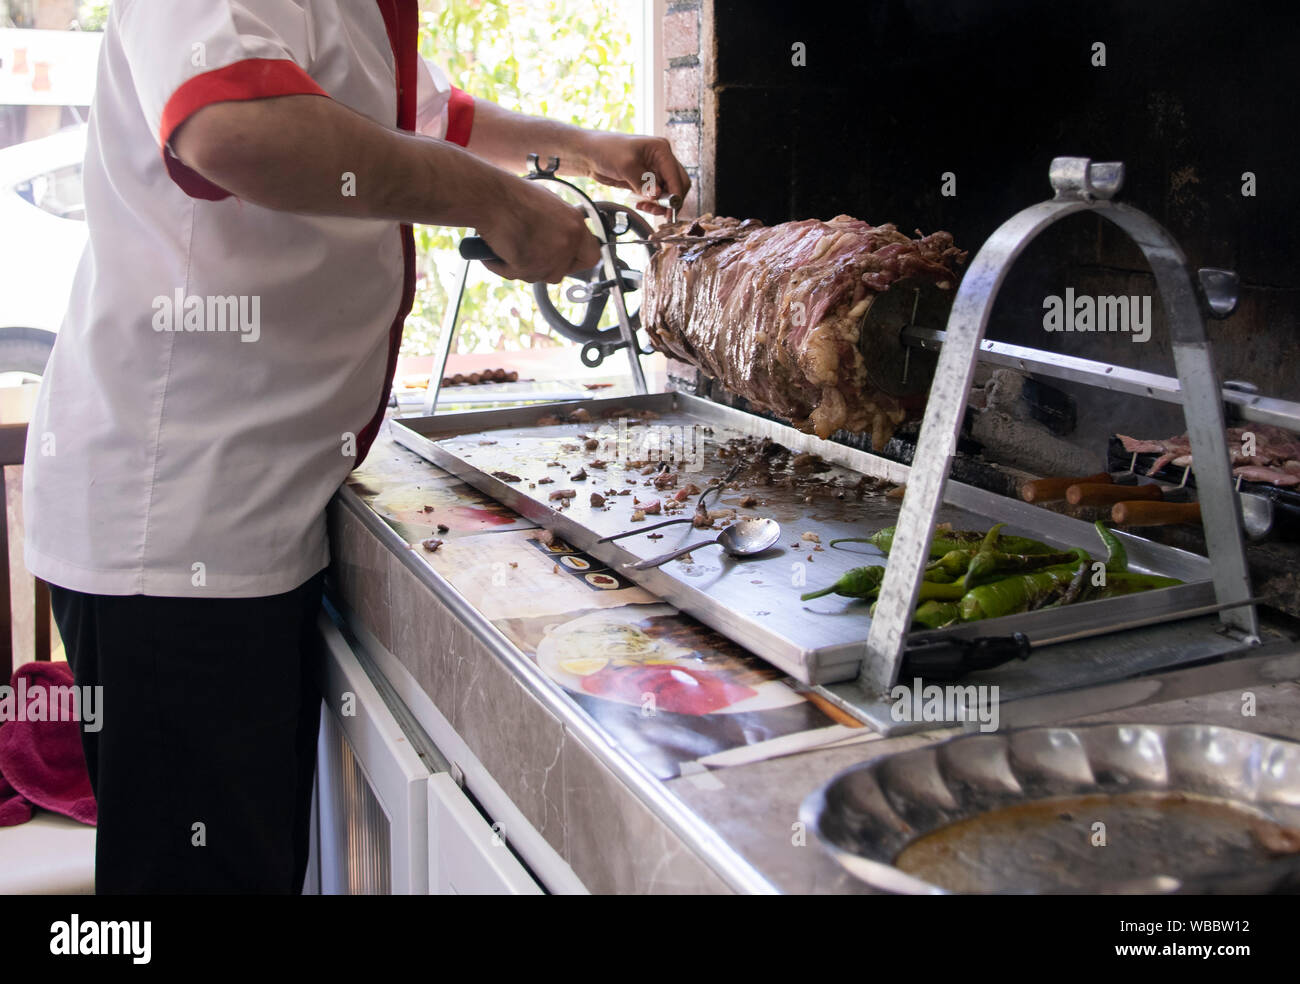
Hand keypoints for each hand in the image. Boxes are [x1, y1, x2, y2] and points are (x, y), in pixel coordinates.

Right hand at [477, 174, 601, 283]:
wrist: (491, 197)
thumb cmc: (513, 196)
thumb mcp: (549, 205)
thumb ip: (561, 226)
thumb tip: (559, 236)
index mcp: (575, 225)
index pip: (591, 256)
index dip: (577, 260)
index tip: (567, 259)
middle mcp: (567, 243)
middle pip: (561, 271)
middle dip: (545, 266)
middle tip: (529, 253)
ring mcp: (549, 258)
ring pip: (538, 275)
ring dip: (522, 265)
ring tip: (507, 244)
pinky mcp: (528, 268)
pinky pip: (514, 274)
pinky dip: (502, 265)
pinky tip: (495, 249)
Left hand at [578, 132, 690, 216]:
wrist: (590, 154)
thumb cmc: (606, 150)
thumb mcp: (626, 166)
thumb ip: (643, 182)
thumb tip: (657, 195)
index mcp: (661, 150)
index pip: (676, 175)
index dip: (676, 194)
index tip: (671, 210)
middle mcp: (661, 160)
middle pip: (678, 184)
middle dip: (671, 200)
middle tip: (662, 213)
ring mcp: (654, 171)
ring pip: (668, 192)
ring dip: (661, 204)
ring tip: (647, 208)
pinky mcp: (646, 180)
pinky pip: (656, 196)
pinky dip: (652, 203)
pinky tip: (642, 204)